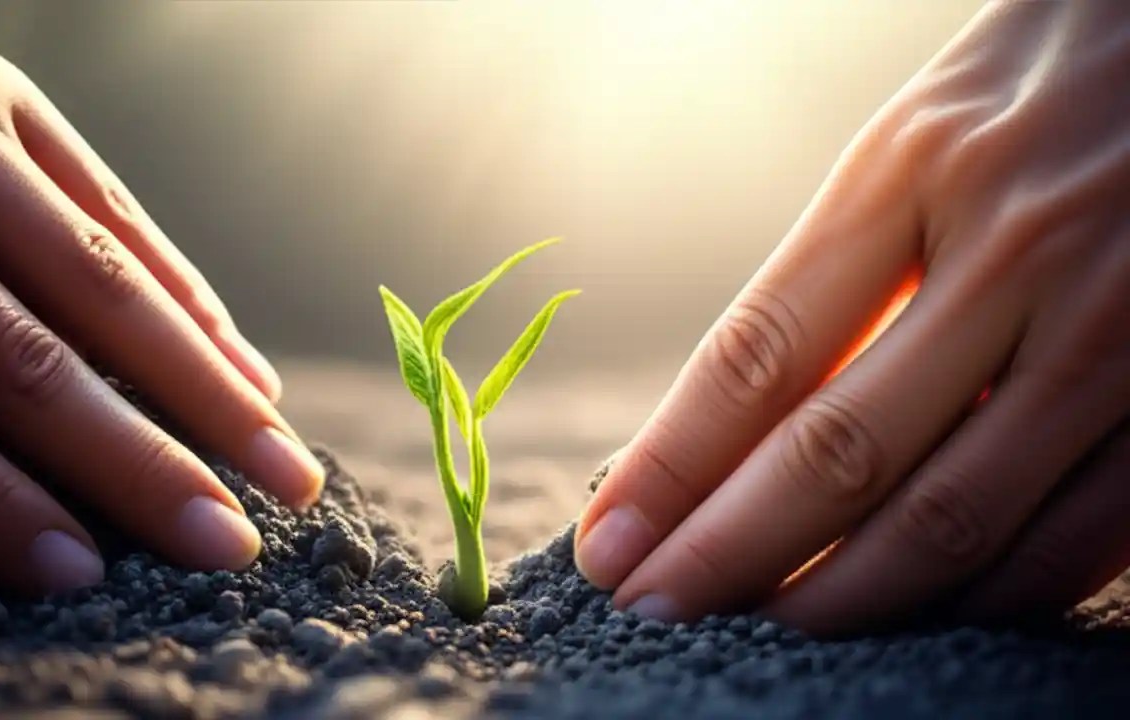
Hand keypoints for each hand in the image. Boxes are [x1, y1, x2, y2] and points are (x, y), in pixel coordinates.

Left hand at [0, 1, 323, 594]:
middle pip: (25, 357)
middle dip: (138, 463)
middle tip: (231, 546)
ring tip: (283, 468)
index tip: (81, 575)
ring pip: (100, 282)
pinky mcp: (6, 96)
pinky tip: (243, 370)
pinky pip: (111, 207)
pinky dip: (186, 296)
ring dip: (204, 388)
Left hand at [576, 0, 1129, 635]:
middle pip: (837, 453)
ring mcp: (1117, 324)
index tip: (608, 543)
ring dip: (844, 598)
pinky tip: (918, 611)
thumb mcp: (917, 141)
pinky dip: (986, 594)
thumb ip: (840, 273)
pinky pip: (1080, 532)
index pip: (757, 357)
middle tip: (652, 608)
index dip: (670, 469)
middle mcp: (1015, 249)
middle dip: (729, 552)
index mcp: (913, 172)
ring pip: (954, 515)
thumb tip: (735, 423)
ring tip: (765, 628)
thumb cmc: (1044, 79)